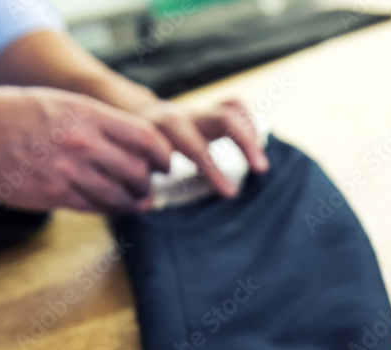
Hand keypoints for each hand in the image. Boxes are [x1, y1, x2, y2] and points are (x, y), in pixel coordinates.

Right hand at [0, 86, 172, 213]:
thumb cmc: (16, 115)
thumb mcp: (62, 103)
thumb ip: (99, 123)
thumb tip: (135, 147)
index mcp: (88, 114)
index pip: (146, 138)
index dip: (162, 156)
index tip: (165, 164)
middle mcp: (82, 142)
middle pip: (137, 171)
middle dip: (148, 183)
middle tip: (148, 186)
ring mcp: (68, 170)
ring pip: (119, 195)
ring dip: (133, 202)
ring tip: (136, 201)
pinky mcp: (54, 194)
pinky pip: (94, 207)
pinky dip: (108, 209)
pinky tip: (110, 206)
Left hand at [131, 99, 269, 197]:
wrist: (129, 119)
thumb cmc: (133, 152)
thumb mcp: (131, 162)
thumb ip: (144, 176)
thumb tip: (152, 202)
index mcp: (163, 129)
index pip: (195, 146)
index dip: (214, 170)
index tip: (231, 194)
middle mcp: (183, 115)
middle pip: (222, 118)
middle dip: (245, 143)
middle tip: (261, 170)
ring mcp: (197, 110)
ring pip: (231, 108)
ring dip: (251, 133)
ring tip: (260, 161)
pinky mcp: (207, 109)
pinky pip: (234, 106)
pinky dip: (248, 123)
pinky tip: (254, 146)